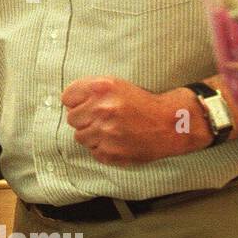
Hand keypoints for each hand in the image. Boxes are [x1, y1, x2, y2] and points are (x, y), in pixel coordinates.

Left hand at [61, 76, 207, 165]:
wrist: (171, 123)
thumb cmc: (141, 103)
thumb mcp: (116, 85)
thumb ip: (89, 91)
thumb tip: (66, 104)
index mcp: (102, 88)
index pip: (67, 97)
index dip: (76, 102)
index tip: (86, 105)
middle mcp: (102, 109)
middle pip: (72, 118)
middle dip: (85, 119)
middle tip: (103, 118)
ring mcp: (106, 133)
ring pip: (80, 137)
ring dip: (92, 134)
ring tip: (111, 130)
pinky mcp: (111, 152)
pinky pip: (92, 151)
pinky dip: (102, 148)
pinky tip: (117, 141)